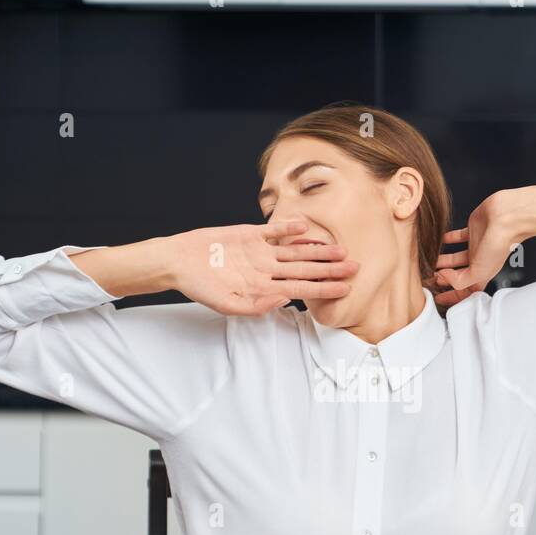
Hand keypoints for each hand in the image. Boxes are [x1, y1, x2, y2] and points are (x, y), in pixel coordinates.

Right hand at [169, 220, 358, 315]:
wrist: (179, 261)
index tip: (346, 289)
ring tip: (340, 249)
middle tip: (356, 267)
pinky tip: (307, 227)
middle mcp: (267, 270)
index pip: (302, 290)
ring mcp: (260, 252)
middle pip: (306, 270)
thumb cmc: (200, 287)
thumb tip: (283, 300)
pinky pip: (274, 230)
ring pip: (296, 251)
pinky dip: (290, 228)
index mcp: (264, 288)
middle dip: (330, 269)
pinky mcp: (250, 235)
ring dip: (318, 250)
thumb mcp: (226, 304)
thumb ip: (255, 307)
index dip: (324, 288)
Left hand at [433, 189, 528, 308]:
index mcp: (483, 274)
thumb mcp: (479, 272)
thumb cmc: (500, 243)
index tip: (439, 298)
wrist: (506, 217)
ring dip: (443, 260)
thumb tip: (444, 276)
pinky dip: (447, 239)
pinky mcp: (473, 230)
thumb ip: (460, 280)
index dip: (453, 296)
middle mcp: (480, 261)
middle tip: (430, 278)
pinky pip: (457, 237)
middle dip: (444, 278)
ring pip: (455, 257)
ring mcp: (476, 246)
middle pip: (459, 274)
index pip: (466, 290)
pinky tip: (439, 240)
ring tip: (429, 262)